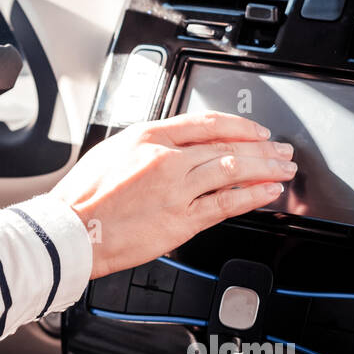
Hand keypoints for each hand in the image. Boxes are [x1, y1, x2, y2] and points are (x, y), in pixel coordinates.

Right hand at [51, 111, 295, 278]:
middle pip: (226, 145)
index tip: (255, 131)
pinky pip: (225, 205)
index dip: (238, 126)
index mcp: (147, 136)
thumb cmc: (83, 197)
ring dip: (264, 168)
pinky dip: (252, 196)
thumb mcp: (113, 152)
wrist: (70, 231)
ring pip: (232, 171)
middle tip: (280, 150)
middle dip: (260, 147)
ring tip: (283, 169)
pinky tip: (268, 192)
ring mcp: (175, 190)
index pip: (205, 123)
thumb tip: (177, 147)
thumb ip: (147, 146)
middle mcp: (165, 158)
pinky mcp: (179, 221)